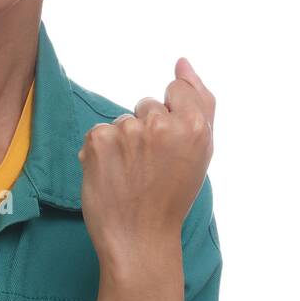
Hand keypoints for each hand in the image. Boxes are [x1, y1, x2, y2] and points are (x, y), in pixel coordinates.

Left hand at [77, 57, 214, 266]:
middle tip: (151, 168)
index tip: (167, 144)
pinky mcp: (98, 140)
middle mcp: (161, 124)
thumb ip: (199, 102)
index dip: (171, 118)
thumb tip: (183, 62)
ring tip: (131, 174)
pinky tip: (111, 175)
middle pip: (147, 104)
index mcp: (194, 126)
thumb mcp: (200, 151)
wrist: (139, 238)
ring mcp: (127, 131)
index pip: (177, 90)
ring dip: (123, 141)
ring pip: (122, 119)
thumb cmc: (172, 195)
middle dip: (146, 130)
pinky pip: (99, 131)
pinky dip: (101, 151)